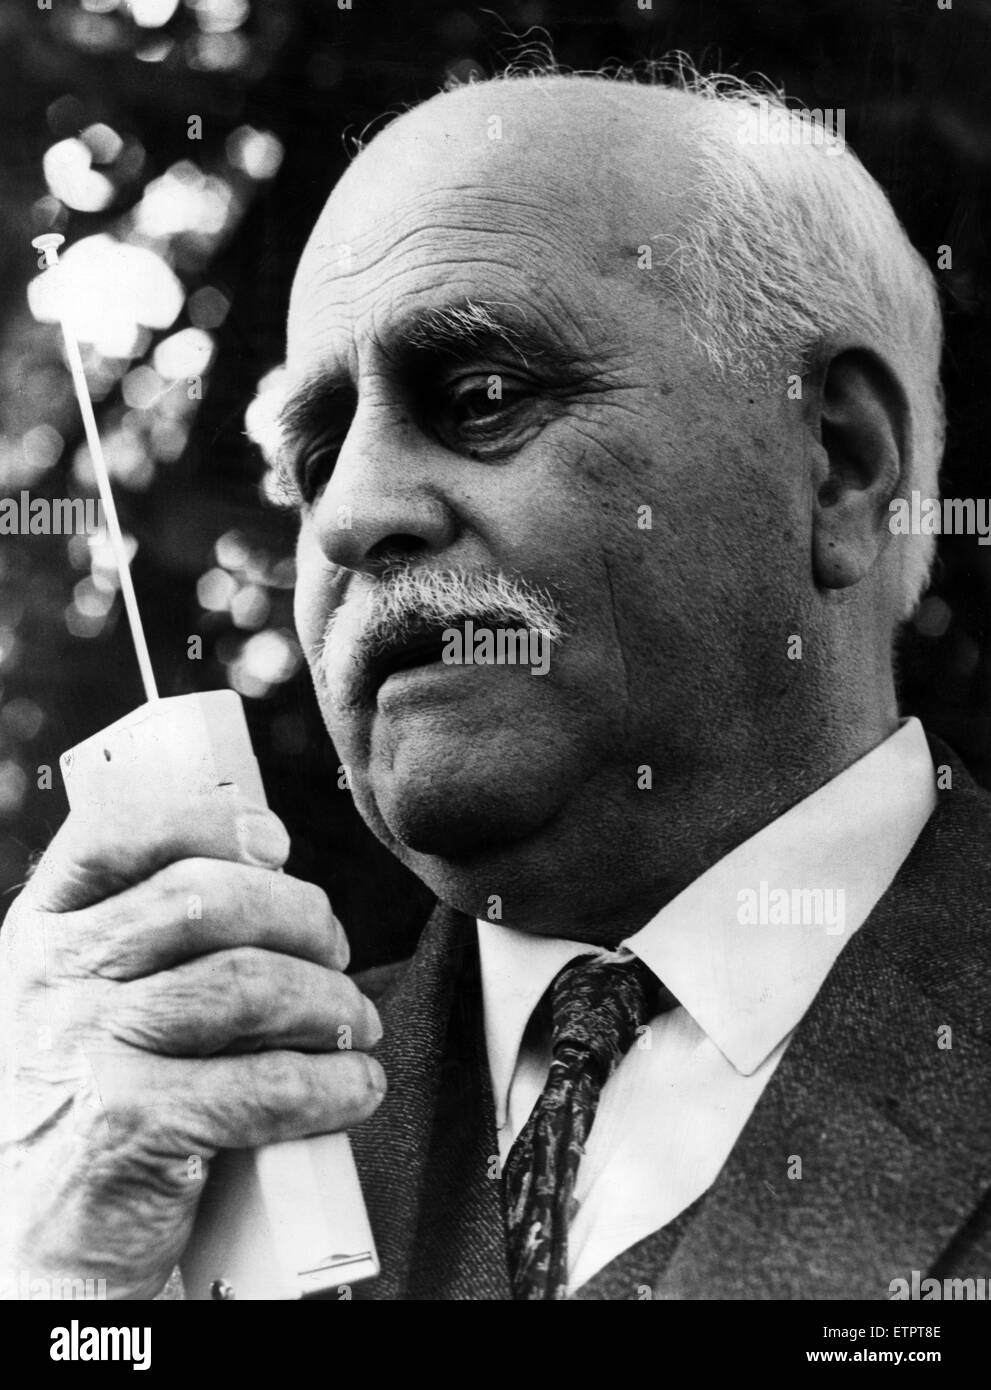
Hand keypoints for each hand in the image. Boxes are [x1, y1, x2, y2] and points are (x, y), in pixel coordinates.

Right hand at [0, 790, 383, 1299]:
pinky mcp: (126, 1126)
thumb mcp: (90, 993)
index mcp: (44, 929)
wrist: (45, 1234)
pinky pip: (261, 1083)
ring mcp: (83, 1050)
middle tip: (335, 953)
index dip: (207, 823)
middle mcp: (53, 978)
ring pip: (244, 985)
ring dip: (328, 1002)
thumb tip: (266, 859)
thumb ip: (148, 926)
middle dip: (299, 918)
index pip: (114, 834)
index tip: (275, 843)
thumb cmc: (97, 1091)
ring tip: (353, 1023)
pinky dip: (330, 1084)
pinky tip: (353, 1087)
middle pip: (203, 901)